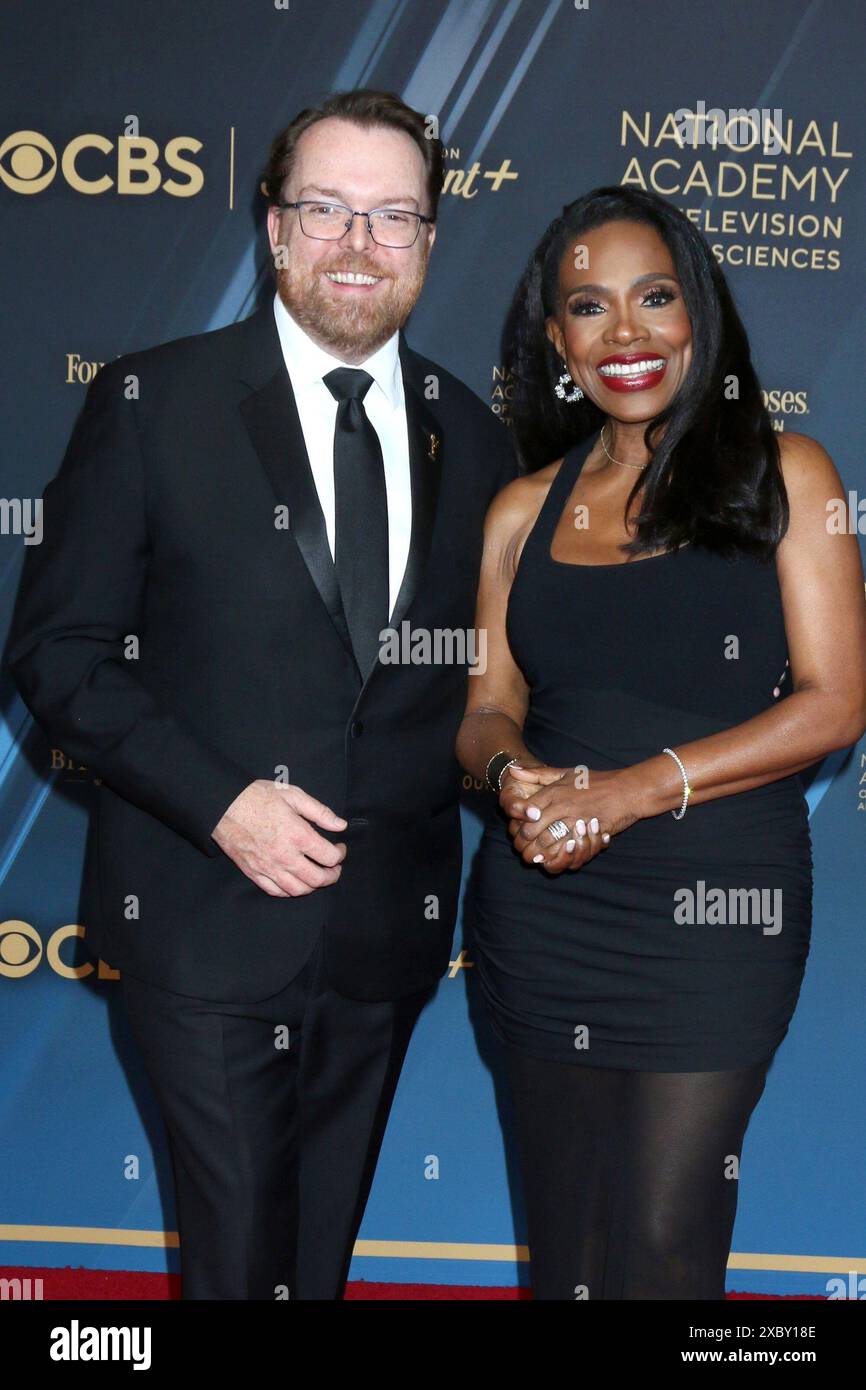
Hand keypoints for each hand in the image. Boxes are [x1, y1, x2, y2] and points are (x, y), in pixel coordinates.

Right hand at [211, 779, 346, 896]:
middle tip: (335, 868)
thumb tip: (341, 825)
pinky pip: (276, 891)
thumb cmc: (257, 796)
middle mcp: (285, 856)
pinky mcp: (253, 873)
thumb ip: (320, 812)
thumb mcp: (293, 795)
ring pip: (298, 890)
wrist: (222, 805)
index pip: (329, 857)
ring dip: (313, 886)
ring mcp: (268, 867)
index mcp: (297, 835)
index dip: (340, 854)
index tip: (340, 848)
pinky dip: (290, 891)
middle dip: (332, 876)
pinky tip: (295, 882)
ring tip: (317, 876)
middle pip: (317, 879)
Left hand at [504, 765, 641, 872]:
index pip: (526, 810)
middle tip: (521, 848)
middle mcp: (562, 805)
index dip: (518, 822)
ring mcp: (575, 819)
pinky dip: (559, 855)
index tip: (516, 830)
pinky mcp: (588, 832)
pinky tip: (554, 858)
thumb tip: (513, 770)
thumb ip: (539, 774)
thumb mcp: (566, 772)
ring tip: (534, 857)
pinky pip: (569, 848)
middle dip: (524, 841)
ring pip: (548, 841)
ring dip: (539, 851)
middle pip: (533, 828)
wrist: (627, 790)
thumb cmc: (597, 781)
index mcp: (554, 791)